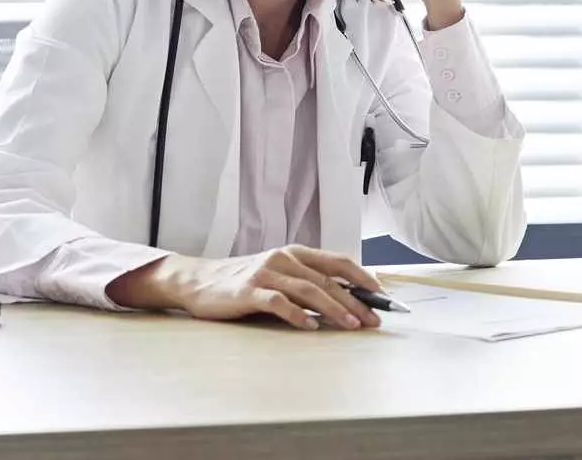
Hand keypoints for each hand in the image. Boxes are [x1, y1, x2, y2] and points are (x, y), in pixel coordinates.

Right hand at [114, 247, 384, 330]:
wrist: (199, 281)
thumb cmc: (244, 281)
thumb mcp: (278, 274)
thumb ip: (306, 282)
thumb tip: (346, 300)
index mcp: (295, 253)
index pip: (338, 262)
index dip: (363, 277)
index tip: (382, 295)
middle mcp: (284, 258)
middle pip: (327, 280)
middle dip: (355, 300)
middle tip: (374, 319)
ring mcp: (266, 273)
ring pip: (308, 290)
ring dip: (334, 308)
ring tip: (351, 325)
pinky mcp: (249, 291)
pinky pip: (278, 302)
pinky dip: (297, 315)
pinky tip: (311, 327)